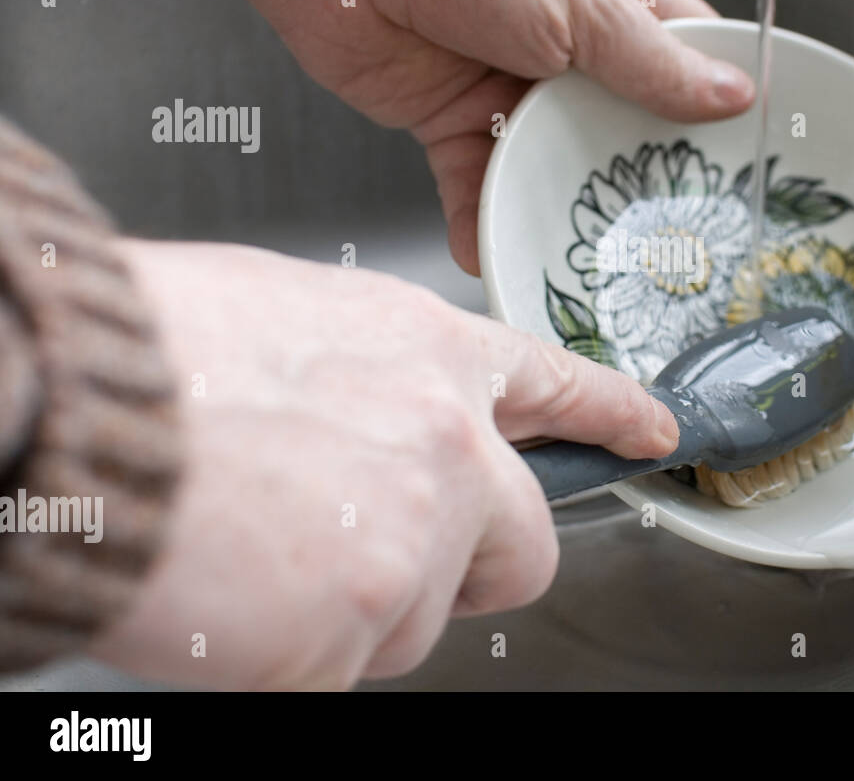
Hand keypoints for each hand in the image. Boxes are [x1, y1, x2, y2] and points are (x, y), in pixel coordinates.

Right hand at [91, 240, 677, 688]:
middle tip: (388, 562)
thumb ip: (361, 376)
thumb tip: (361, 418)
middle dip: (473, 566)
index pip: (553, 388)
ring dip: (349, 609)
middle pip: (523, 546)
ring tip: (259, 553)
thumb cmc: (152, 352)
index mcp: (426, 356)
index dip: (607, 416)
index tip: (649, 434)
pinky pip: (338, 668)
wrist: (74, 410)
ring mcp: (414, 543)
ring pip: (416, 618)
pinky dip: (287, 655)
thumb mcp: (286, 316)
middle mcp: (446, 447)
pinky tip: (232, 598)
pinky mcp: (360, 628)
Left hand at [221, 0, 754, 273]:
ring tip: (590, 261)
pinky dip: (483, 217)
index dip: (716, 107)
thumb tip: (730, 94)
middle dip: (641, 177)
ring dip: (562, 206)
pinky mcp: (451, 120)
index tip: (742, 166)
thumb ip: (651, 61)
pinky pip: (477, 182)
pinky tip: (497, 248)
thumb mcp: (580, 0)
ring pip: (552, 164)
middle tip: (672, 235)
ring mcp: (509, 85)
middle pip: (622, 126)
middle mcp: (567, 43)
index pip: (685, 56)